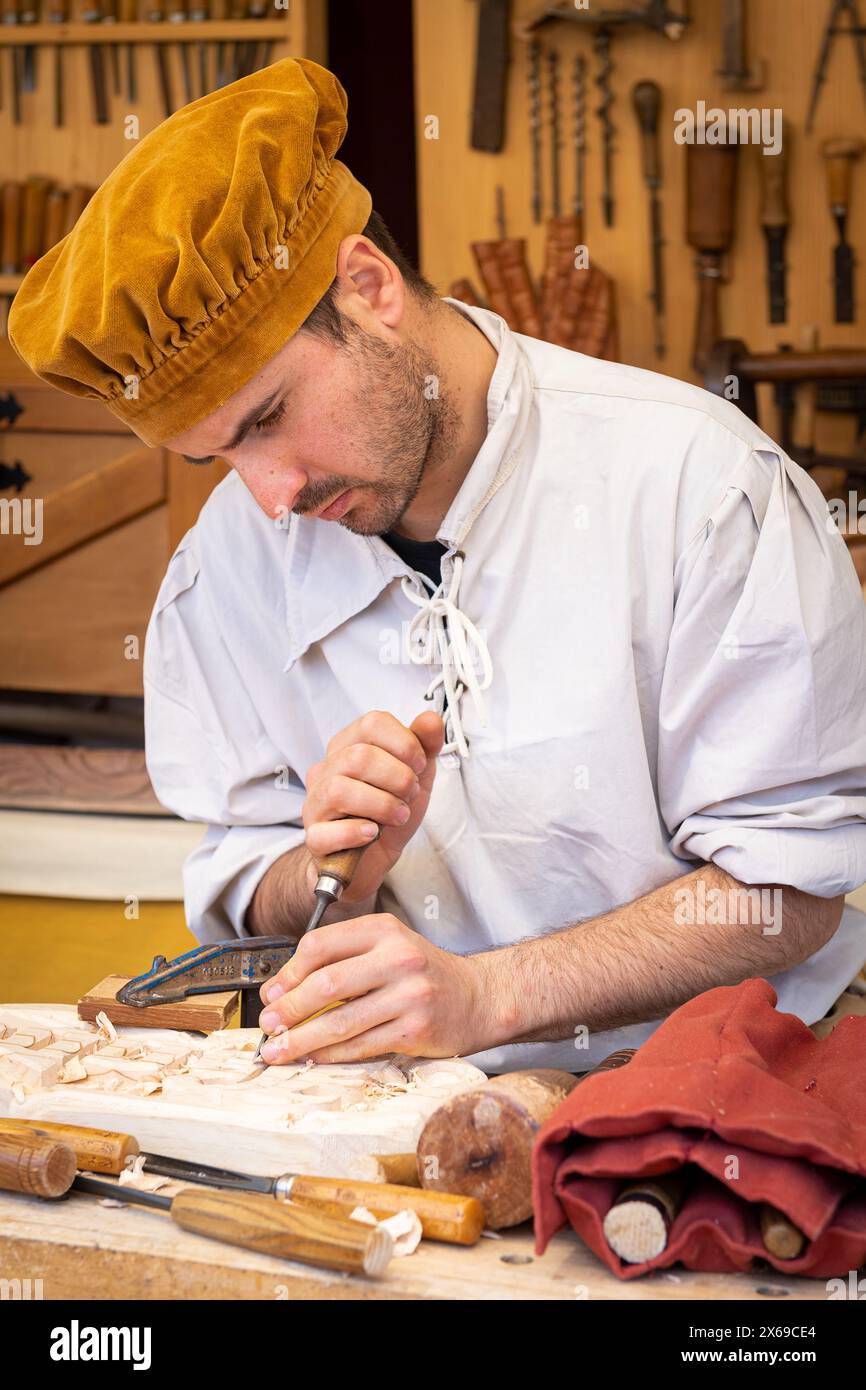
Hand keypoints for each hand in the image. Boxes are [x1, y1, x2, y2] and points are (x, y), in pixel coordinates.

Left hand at [257, 913, 500, 1062]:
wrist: (478, 997)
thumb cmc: (422, 974)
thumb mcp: (387, 948)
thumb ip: (342, 961)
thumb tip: (282, 992)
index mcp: (383, 931)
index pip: (320, 945)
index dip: (288, 973)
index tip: (271, 994)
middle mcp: (397, 958)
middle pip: (326, 984)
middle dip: (289, 1010)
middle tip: (267, 1027)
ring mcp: (409, 994)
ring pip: (341, 1021)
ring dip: (302, 1040)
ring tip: (278, 1050)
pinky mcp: (416, 1029)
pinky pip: (361, 1045)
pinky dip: (331, 1054)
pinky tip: (313, 1058)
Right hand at [302, 709, 444, 904]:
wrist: (373, 860)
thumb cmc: (389, 814)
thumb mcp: (416, 778)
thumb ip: (424, 747)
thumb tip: (431, 719)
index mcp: (349, 747)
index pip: (372, 723)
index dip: (404, 742)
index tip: (420, 766)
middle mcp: (326, 770)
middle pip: (358, 757)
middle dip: (398, 777)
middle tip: (411, 794)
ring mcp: (315, 804)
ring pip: (339, 790)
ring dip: (382, 804)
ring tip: (398, 815)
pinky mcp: (314, 838)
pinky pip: (326, 832)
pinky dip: (356, 832)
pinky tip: (373, 833)